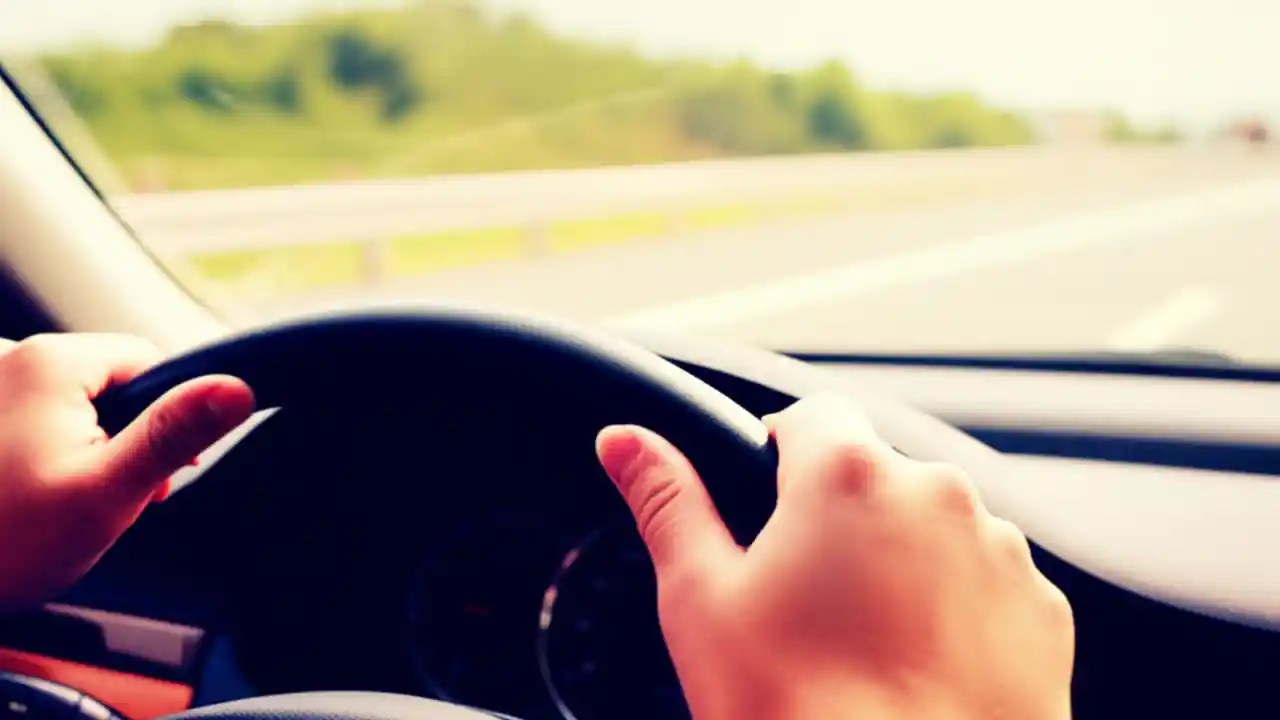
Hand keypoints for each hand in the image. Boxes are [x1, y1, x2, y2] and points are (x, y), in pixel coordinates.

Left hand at [0, 334, 253, 608]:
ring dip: (87, 446)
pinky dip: (48, 449)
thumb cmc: (5, 543)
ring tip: (67, 502)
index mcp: (49, 360)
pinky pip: (35, 415)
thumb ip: (173, 434)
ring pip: (73, 402)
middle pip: (110, 382)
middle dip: (123, 437)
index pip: (150, 362)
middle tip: (108, 498)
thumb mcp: (106, 492)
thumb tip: (239, 387)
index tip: (160, 472)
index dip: (168, 418)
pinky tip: (35, 493)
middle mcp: (9, 357)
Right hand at [596, 395, 1073, 719]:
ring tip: (861, 645)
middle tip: (801, 601)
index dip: (778, 459)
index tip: (766, 516)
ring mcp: (1001, 553)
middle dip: (838, 518)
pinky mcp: (1043, 612)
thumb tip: (625, 442)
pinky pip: (985, 583)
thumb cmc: (798, 714)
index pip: (810, 415)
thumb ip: (666, 502)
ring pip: (931, 528)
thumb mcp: (701, 602)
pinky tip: (914, 667)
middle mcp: (938, 495)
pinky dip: (953, 608)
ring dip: (899, 561)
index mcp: (848, 475)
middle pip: (873, 474)